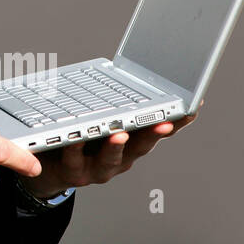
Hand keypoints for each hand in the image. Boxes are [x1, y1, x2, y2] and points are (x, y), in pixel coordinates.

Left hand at [17, 103, 201, 200]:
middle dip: (154, 134)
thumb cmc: (81, 138)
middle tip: (164, 123)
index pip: (158, 129)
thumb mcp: (102, 119)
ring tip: (120, 133)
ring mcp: (99, 168)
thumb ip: (115, 102)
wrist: (49, 168)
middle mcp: (121, 158)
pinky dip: (75, 148)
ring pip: (111, 158)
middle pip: (141, 146)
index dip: (177, 120)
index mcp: (132, 141)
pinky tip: (75, 137)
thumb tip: (131, 71)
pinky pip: (74, 160)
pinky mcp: (74, 172)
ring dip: (117, 147)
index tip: (194, 105)